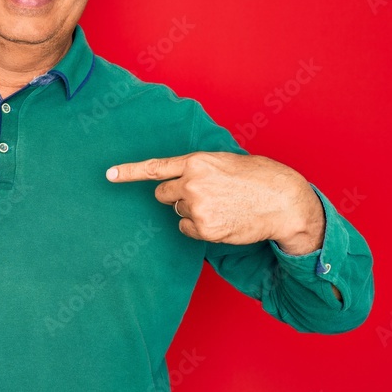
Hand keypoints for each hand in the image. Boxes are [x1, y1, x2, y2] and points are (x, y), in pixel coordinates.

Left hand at [106, 152, 324, 253]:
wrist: (282, 201)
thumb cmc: (257, 178)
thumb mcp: (225, 161)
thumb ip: (199, 168)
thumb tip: (180, 180)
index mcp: (196, 161)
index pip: (154, 168)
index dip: (128, 172)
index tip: (109, 175)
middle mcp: (192, 182)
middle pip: (163, 194)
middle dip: (175, 195)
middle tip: (202, 195)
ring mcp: (197, 206)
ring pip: (178, 212)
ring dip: (193, 211)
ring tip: (222, 206)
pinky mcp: (204, 228)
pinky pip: (187, 230)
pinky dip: (199, 228)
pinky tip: (221, 220)